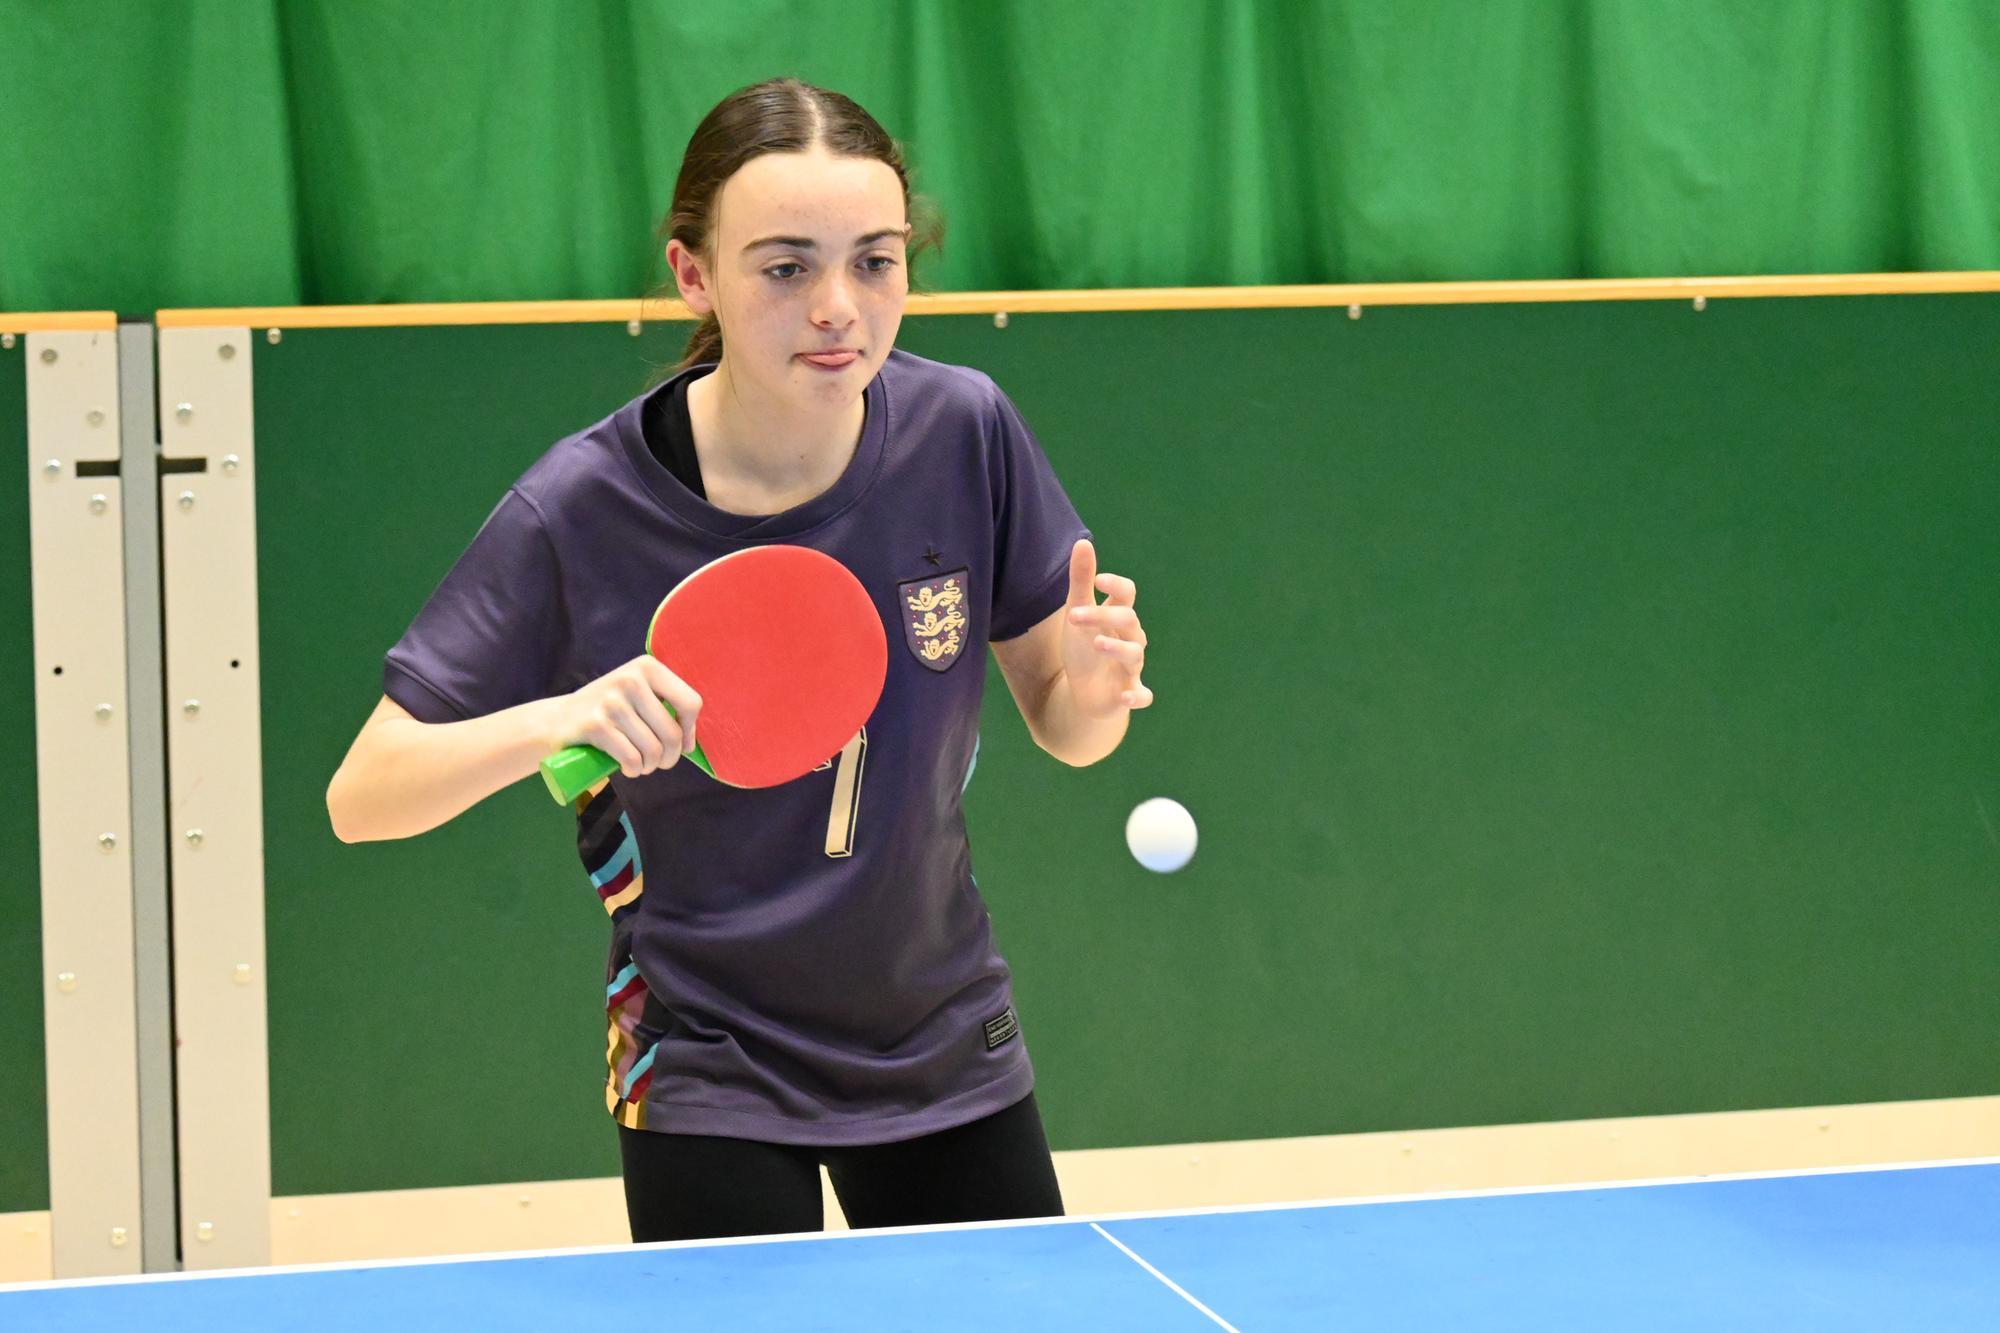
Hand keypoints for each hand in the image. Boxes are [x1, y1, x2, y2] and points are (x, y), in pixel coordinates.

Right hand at [552, 656, 701, 777]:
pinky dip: (634, 770)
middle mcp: (630, 679)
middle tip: (658, 762)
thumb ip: (666, 709)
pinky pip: (632, 759)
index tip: (680, 742)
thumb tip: (690, 743)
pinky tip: (627, 768)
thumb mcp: (638, 696)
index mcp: (647, 667)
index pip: (691, 703)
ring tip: (641, 765)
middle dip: (669, 757)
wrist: (556, 720)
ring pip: (653, 750)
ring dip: (650, 766)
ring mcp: (612, 701)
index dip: (689, 730)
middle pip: (672, 733)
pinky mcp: (595, 725)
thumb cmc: (607, 712)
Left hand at [1060, 539, 1153, 718]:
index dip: (1116, 585)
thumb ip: (1082, 580)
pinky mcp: (1128, 693)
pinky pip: (1142, 695)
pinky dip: (1137, 696)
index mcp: (1118, 617)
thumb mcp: (1078, 613)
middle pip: (1128, 620)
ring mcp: (1130, 667)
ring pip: (1134, 654)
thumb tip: (1083, 541)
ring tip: (1096, 644)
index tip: (1098, 581)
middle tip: (1073, 617)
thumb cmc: (1083, 649)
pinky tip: (1125, 696)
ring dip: (1118, 648)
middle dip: (1104, 616)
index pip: (1127, 594)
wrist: (1084, 694)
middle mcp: (1130, 639)